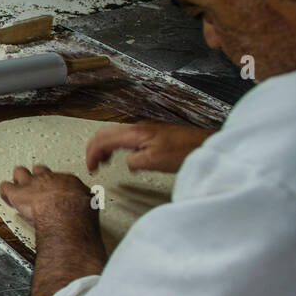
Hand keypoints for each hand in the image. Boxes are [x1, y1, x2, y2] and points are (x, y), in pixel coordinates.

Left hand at [0, 165, 93, 228]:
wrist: (66, 213)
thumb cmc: (80, 210)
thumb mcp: (90, 202)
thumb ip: (84, 200)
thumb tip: (88, 204)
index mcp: (66, 180)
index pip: (58, 178)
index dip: (54, 186)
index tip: (55, 193)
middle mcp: (47, 178)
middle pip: (38, 170)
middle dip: (36, 177)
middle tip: (36, 187)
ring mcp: (30, 184)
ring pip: (19, 172)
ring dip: (18, 181)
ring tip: (18, 189)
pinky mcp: (16, 193)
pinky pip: (5, 187)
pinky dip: (5, 192)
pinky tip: (7, 197)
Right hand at [85, 121, 214, 173]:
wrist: (205, 143)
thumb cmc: (185, 151)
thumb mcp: (155, 162)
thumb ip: (134, 162)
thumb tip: (127, 163)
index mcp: (134, 134)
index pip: (102, 140)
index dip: (92, 155)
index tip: (90, 167)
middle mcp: (137, 128)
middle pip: (104, 134)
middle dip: (93, 149)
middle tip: (92, 164)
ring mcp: (143, 128)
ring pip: (113, 134)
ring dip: (104, 147)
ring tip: (104, 162)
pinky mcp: (150, 132)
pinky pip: (125, 136)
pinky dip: (116, 146)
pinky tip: (123, 157)